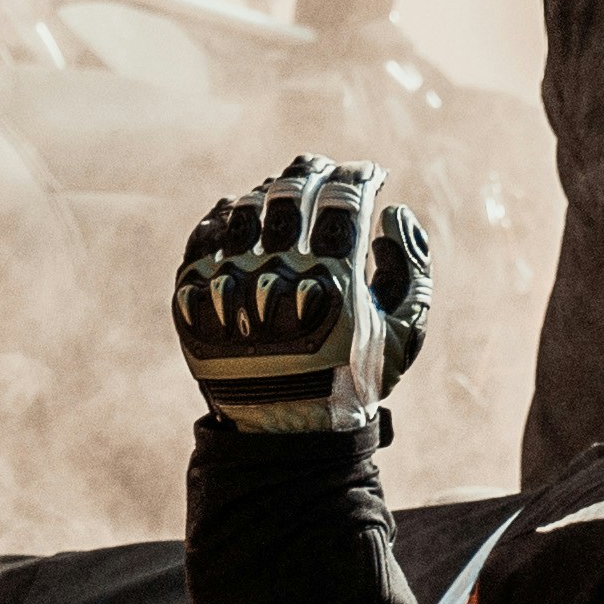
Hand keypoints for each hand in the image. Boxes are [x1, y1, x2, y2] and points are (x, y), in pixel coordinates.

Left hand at [171, 154, 432, 439]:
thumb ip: (413, 266)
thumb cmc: (353, 378)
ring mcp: (228, 287)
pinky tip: (239, 210)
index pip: (343, 199)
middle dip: (314, 171)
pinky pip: (203, 238)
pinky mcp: (191, 300)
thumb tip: (392, 212)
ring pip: (245, 208)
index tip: (369, 173)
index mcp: (334, 284)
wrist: (286, 435)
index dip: (359, 176)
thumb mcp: (405, 332)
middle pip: (291, 193)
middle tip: (324, 169)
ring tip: (285, 192)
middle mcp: (277, 279)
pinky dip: (223, 215)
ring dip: (269, 190)